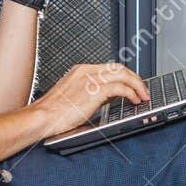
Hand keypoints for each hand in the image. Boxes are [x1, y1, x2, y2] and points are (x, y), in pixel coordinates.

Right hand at [34, 61, 148, 136]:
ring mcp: (90, 79)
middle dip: (135, 78)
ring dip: (137, 85)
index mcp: (80, 71)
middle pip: (119, 68)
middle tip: (143, 90)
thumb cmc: (53, 112)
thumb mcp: (74, 97)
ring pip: (123, 74)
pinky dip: (131, 93)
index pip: (110, 68)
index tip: (133, 85)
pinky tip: (134, 100)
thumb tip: (110, 96)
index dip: (125, 76)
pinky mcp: (94, 91)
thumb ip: (92, 92)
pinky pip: (120, 87)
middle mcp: (86, 71)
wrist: (42, 118)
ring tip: (143, 96)